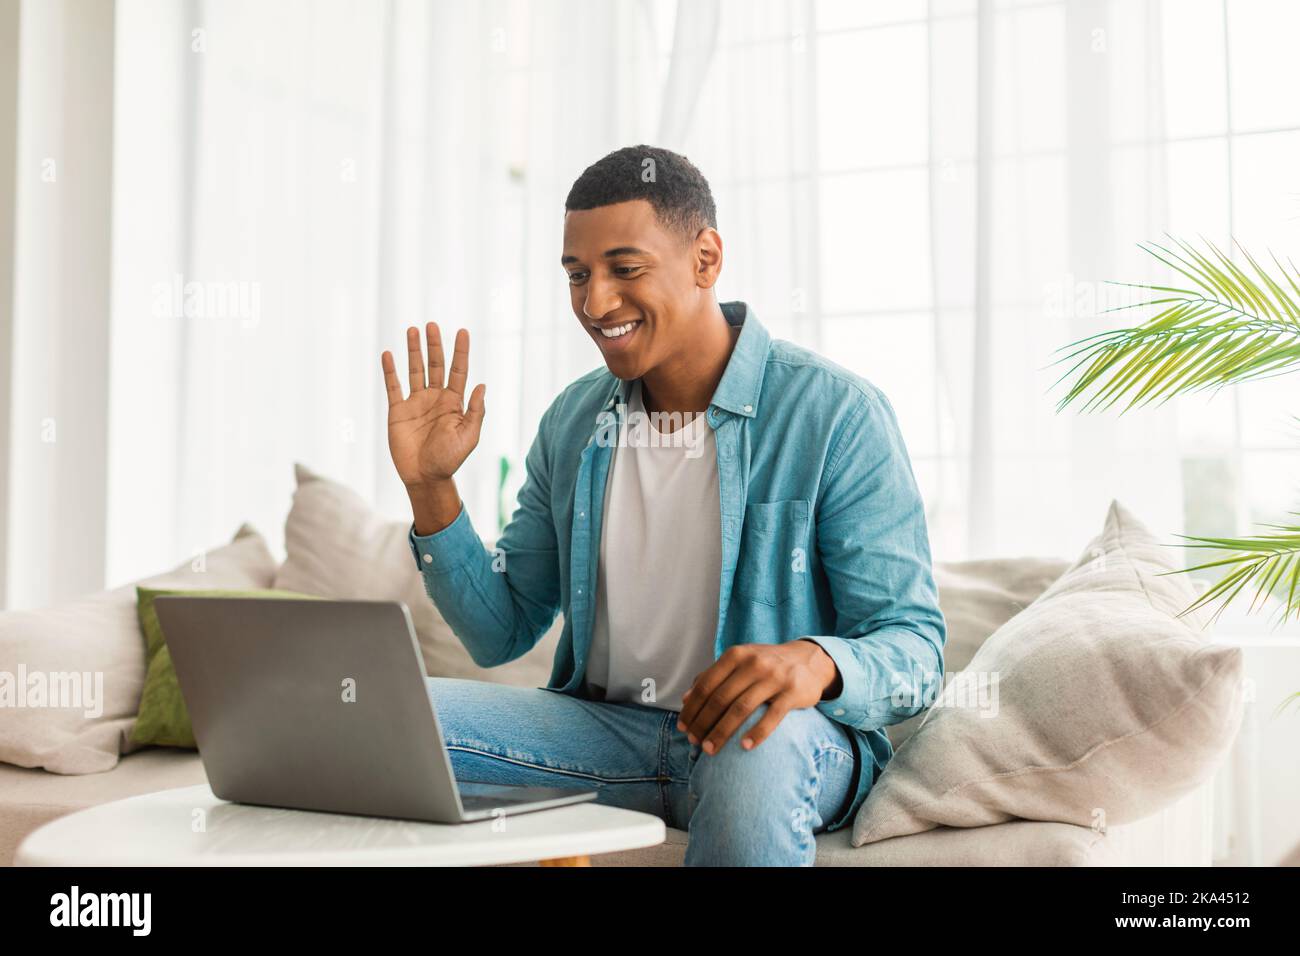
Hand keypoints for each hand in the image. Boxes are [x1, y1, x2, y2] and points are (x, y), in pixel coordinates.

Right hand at [381, 323, 485, 487]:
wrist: (425, 477)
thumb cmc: (449, 460)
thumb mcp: (468, 437)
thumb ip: (475, 412)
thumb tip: (481, 386)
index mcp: (454, 403)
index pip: (458, 370)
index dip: (460, 351)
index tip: (463, 332)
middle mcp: (435, 398)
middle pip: (436, 365)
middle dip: (435, 345)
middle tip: (433, 325)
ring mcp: (416, 403)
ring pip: (415, 370)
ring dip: (414, 351)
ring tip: (413, 330)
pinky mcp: (398, 411)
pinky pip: (393, 386)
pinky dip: (390, 371)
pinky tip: (388, 354)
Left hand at [676, 640, 840, 754]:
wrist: (808, 660)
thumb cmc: (765, 665)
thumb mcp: (739, 662)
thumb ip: (712, 677)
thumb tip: (685, 699)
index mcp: (736, 655)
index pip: (706, 685)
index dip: (692, 708)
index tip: (683, 728)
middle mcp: (753, 663)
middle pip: (720, 698)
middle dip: (703, 724)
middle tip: (694, 743)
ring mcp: (774, 677)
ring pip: (741, 709)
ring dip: (722, 732)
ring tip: (711, 749)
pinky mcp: (793, 692)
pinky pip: (771, 716)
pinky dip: (757, 733)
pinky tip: (744, 747)